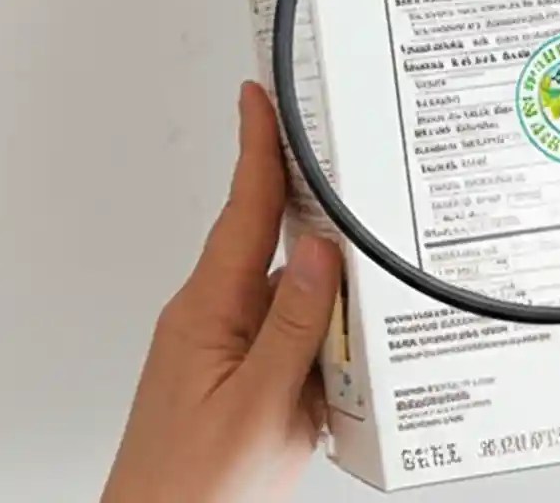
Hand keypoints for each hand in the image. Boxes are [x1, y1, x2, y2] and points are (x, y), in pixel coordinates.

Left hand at [102, 82, 342, 502]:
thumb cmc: (195, 486)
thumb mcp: (260, 406)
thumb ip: (294, 326)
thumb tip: (320, 252)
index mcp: (208, 312)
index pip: (241, 211)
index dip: (255, 147)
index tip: (259, 95)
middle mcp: (213, 319)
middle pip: (275, 245)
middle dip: (317, 218)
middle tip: (352, 180)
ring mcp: (227, 346)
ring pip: (292, 294)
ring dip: (329, 299)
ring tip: (364, 321)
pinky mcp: (242, 373)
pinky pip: (292, 333)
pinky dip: (323, 336)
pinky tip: (344, 363)